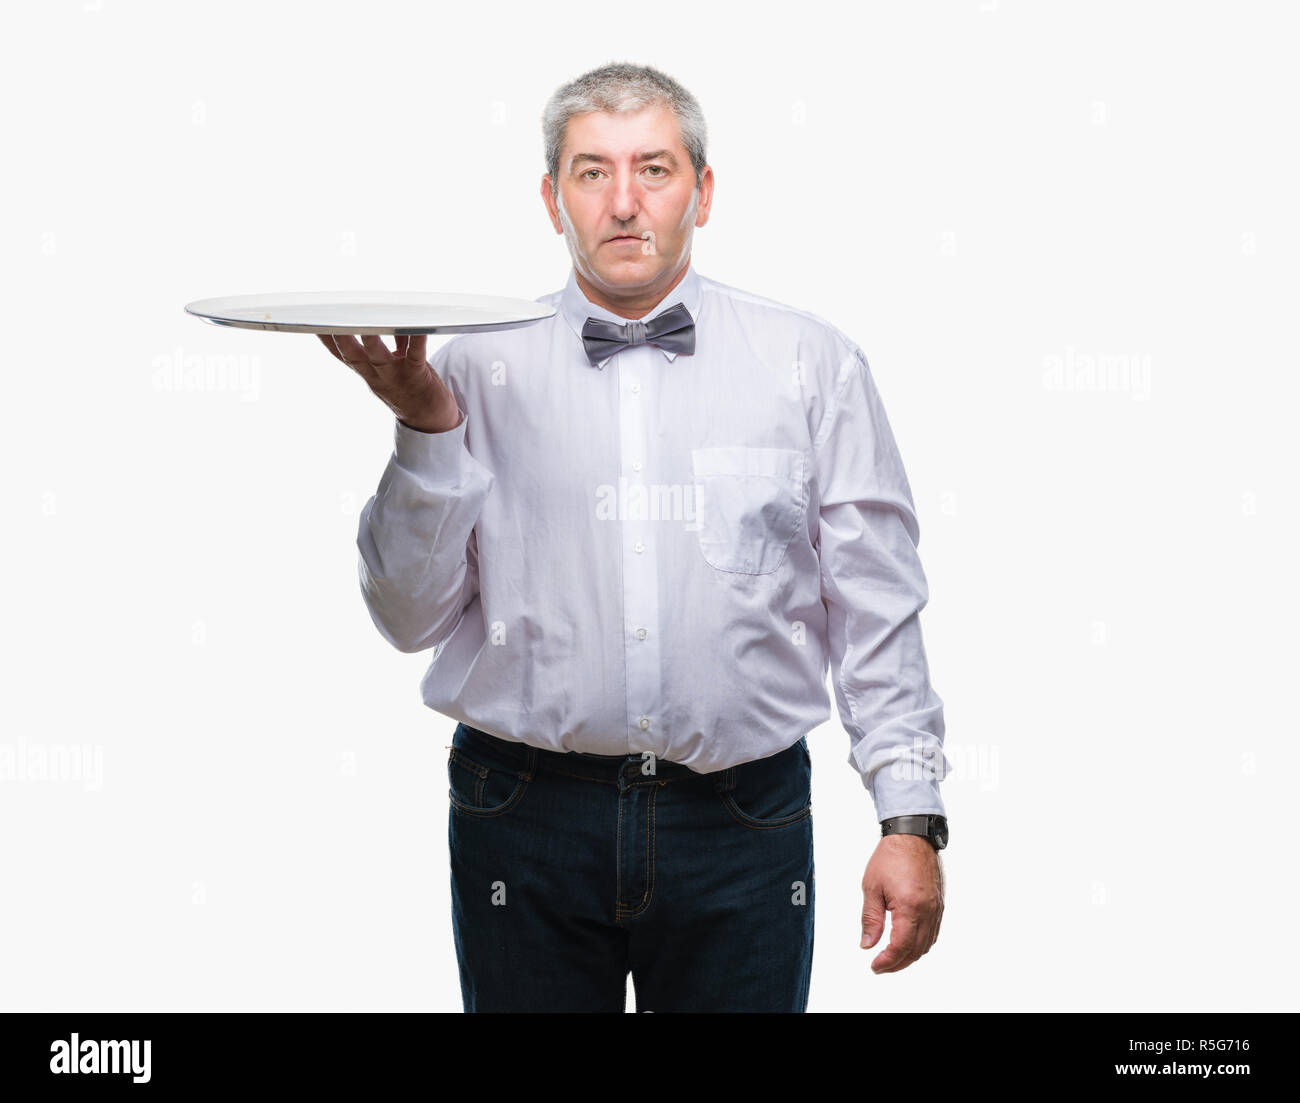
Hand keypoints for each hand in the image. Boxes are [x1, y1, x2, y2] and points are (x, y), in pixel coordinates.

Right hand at [317, 333, 460, 431]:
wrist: (430, 420)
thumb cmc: (411, 387)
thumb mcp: (395, 364)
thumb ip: (394, 341)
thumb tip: (391, 317)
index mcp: (368, 371)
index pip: (341, 354)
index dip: (326, 340)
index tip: (312, 322)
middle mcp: (377, 374)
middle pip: (353, 356)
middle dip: (341, 339)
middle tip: (331, 321)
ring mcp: (396, 376)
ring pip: (378, 356)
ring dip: (371, 340)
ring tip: (368, 322)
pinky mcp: (418, 374)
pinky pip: (415, 354)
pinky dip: (417, 339)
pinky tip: (420, 326)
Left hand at [860, 833, 944, 972]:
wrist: (912, 836)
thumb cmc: (891, 857)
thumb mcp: (872, 887)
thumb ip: (870, 919)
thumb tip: (867, 944)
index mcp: (910, 907)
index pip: (900, 946)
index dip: (887, 961)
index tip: (874, 966)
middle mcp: (928, 911)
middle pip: (916, 951)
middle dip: (897, 963)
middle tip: (880, 966)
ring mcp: (937, 909)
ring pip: (927, 945)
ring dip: (910, 956)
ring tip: (891, 959)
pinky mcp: (939, 905)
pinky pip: (933, 933)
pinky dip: (920, 944)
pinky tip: (907, 944)